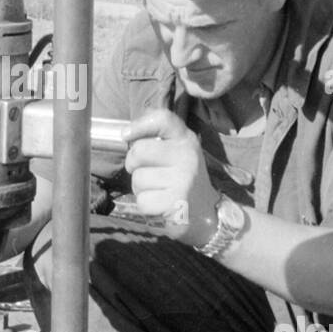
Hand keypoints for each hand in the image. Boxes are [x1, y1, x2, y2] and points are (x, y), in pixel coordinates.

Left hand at [123, 108, 217, 246]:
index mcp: (186, 140)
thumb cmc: (182, 179)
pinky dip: (146, 206)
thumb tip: (126, 132)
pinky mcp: (175, 202)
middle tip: (148, 172)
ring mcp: (183, 179)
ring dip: (141, 189)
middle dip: (134, 165)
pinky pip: (142, 201)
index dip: (139, 125)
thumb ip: (156, 136)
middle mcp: (187, 156)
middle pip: (138, 151)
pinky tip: (161, 204)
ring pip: (137, 179)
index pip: (162, 118)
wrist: (207, 213)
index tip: (126, 135)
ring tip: (159, 190)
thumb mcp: (177, 151)